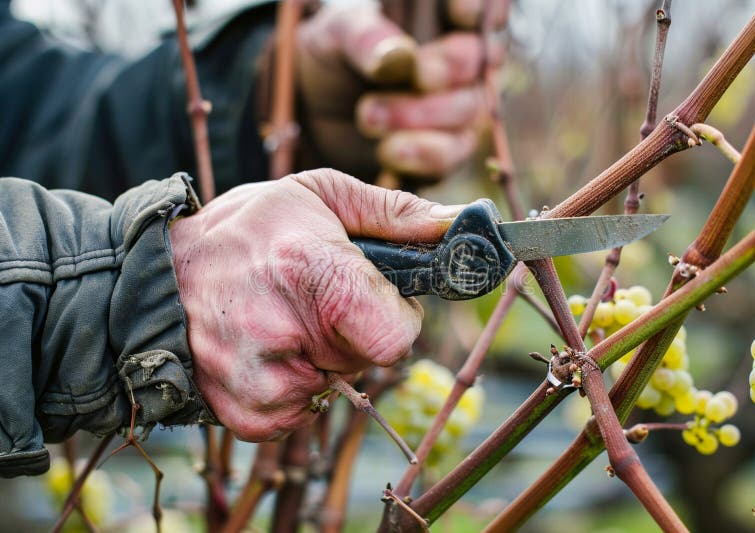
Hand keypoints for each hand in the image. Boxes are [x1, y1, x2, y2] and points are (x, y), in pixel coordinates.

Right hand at [169, 168, 462, 440]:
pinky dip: (295, 384)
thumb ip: (395, 213)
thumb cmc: (247, 229)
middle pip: (368, 359)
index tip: (371, 295)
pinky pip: (305, 411)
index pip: (394, 336)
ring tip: (278, 318)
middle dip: (355, 331)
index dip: (394, 317)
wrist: (154, 276)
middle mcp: (281, 333)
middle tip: (312, 299)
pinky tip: (263, 349)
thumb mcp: (318, 195)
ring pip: (338, 386)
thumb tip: (461, 225)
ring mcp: (260, 382)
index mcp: (310, 271)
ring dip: (323, 358)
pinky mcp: (247, 416)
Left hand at [294, 0, 508, 184]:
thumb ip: (365, 36)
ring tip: (368, 117)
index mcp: (435, 16)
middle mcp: (454, 59)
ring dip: (421, 116)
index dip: (479, 6)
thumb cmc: (329, 57)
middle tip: (415, 75)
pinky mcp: (441, 149)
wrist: (311, 112)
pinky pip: (451, 155)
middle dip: (446, 68)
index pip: (482, 4)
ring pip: (467, 111)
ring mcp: (452, 106)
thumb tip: (399, 57)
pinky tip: (387, 151)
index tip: (460, 14)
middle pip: (478, 60)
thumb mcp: (333, 35)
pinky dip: (422, 154)